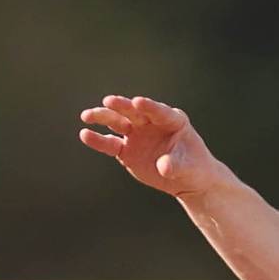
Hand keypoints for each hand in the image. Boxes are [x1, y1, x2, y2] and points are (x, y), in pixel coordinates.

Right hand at [78, 95, 223, 197]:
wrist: (187, 178)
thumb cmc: (193, 167)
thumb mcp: (189, 167)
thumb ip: (176, 164)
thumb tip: (163, 167)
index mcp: (171, 119)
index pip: (158, 110)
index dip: (148, 106)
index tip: (138, 102)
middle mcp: (149, 122)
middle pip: (132, 111)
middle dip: (121, 106)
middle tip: (109, 101)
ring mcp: (136, 134)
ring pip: (117, 122)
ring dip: (102, 117)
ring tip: (87, 116)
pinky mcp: (126, 150)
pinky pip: (110, 143)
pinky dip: (98, 140)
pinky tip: (85, 135)